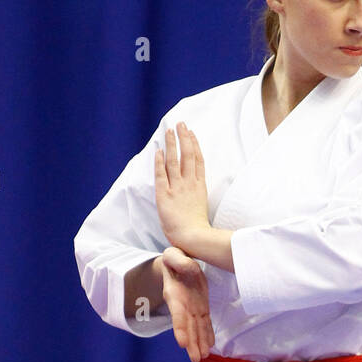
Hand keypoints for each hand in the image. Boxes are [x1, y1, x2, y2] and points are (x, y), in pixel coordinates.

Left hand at [154, 122, 210, 249]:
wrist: (194, 238)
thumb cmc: (198, 230)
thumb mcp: (202, 209)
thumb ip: (198, 198)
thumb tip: (196, 195)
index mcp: (200, 187)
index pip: (198, 160)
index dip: (195, 145)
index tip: (192, 133)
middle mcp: (190, 184)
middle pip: (188, 155)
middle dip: (184, 138)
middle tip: (180, 123)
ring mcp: (178, 188)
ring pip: (175, 161)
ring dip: (172, 144)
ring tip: (170, 130)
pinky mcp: (165, 195)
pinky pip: (162, 174)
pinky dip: (160, 161)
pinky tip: (159, 150)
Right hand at [159, 247, 214, 361]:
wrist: (177, 264)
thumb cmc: (174, 259)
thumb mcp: (173, 255)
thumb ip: (180, 261)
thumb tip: (190, 267)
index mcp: (174, 295)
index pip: (177, 315)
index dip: (179, 329)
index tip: (182, 343)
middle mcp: (182, 305)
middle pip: (187, 327)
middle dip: (192, 344)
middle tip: (195, 359)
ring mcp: (192, 308)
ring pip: (197, 328)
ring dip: (200, 343)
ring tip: (202, 357)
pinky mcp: (201, 307)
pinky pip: (204, 323)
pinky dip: (207, 334)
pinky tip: (210, 345)